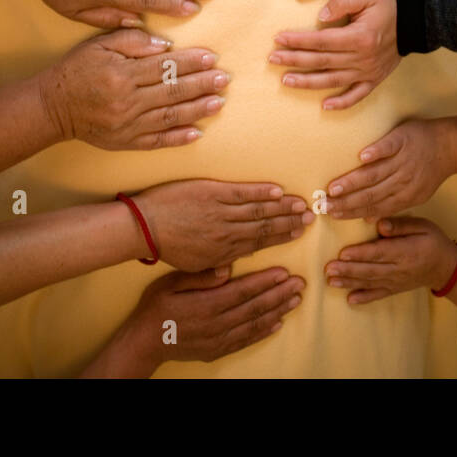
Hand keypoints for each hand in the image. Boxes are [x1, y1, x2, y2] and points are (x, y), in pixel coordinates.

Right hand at [37, 29, 228, 149]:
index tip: (212, 57)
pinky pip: (157, 141)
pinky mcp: (125, 141)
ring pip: (169, 116)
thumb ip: (132, 40)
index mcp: (121, 73)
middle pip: (172, 91)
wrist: (52, 107)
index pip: (164, 66)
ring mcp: (127, 124)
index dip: (190, 61)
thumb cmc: (77, 70)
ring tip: (219, 101)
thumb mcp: (99, 44)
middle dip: (201, 84)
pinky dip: (178, 138)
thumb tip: (165, 45)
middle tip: (224, 78)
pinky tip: (198, 133)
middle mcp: (127, 100)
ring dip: (197, 109)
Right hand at [86, 266, 304, 375]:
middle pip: (255, 307)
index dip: (266, 281)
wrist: (145, 342)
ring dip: (277, 311)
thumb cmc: (156, 308)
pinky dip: (264, 332)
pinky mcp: (218, 350)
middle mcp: (217, 324)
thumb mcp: (170, 284)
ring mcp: (219, 340)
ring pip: (255, 324)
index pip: (243, 290)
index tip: (284, 272)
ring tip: (295, 300)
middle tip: (300, 284)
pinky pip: (246, 340)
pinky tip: (277, 323)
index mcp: (206, 304)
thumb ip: (199, 277)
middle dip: (279, 294)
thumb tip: (226, 267)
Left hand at [130, 180, 312, 270]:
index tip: (298, 232)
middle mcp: (228, 233)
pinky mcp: (212, 193)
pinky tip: (277, 191)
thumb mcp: (194, 266)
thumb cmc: (167, 247)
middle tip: (310, 217)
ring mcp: (221, 212)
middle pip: (265, 226)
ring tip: (301, 204)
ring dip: (282, 207)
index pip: (259, 243)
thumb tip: (236, 265)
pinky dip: (261, 191)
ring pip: (258, 210)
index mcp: (224, 251)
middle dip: (289, 222)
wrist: (146, 227)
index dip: (281, 236)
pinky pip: (242, 192)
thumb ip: (217, 266)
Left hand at [269, 0, 398, 108]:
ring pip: (333, 81)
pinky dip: (342, 103)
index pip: (321, 41)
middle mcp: (361, 58)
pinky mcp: (375, 79)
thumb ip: (342, 2)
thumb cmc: (389, 5)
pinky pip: (357, 95)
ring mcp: (368, 72)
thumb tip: (320, 16)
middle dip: (294, 60)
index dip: (298, 41)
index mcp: (358, 37)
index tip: (279, 39)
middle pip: (321, 62)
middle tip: (273, 59)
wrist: (417, 21)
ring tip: (286, 81)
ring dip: (308, 82)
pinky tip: (325, 106)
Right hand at [325, 118, 455, 219]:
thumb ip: (392, 205)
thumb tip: (368, 220)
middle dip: (346, 201)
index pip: (374, 207)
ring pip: (376, 174)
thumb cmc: (428, 170)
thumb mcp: (416, 194)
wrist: (450, 146)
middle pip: (371, 194)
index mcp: (405, 196)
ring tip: (333, 187)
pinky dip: (377, 152)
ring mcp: (403, 160)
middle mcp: (403, 181)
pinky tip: (362, 156)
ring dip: (354, 181)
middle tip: (325, 205)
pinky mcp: (404, 140)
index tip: (332, 215)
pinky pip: (389, 147)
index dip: (352, 212)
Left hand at [325, 217, 456, 304]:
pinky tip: (350, 299)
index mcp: (406, 251)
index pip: (380, 252)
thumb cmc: (433, 241)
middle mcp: (399, 269)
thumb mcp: (423, 226)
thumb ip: (401, 225)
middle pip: (371, 270)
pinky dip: (364, 298)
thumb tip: (379, 223)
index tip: (343, 253)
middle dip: (348, 270)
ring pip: (370, 282)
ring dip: (349, 282)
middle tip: (329, 269)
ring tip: (331, 280)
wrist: (446, 267)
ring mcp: (396, 281)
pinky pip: (378, 295)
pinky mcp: (395, 289)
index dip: (361, 253)